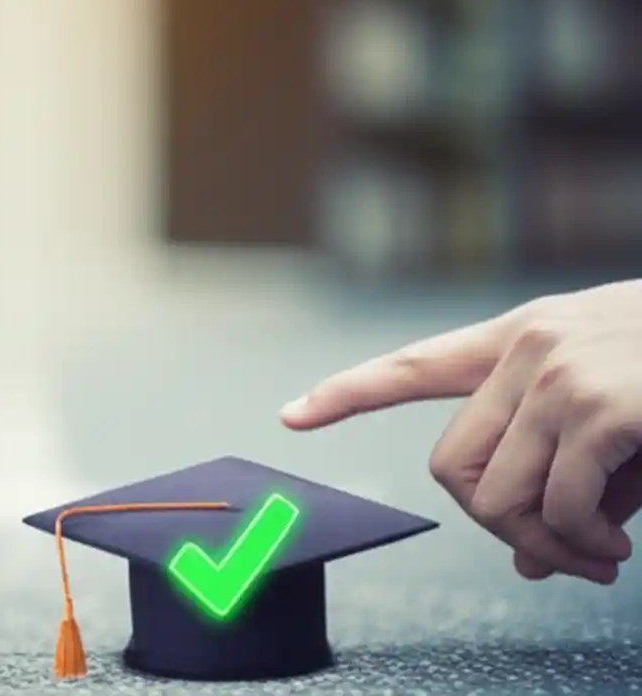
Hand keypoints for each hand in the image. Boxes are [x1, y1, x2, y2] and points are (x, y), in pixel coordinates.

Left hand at [280, 281, 641, 583]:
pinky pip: (553, 510)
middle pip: (448, 467)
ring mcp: (560, 374)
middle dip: (491, 526)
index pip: (413, 365)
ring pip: (494, 497)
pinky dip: (581, 548)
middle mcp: (528, 348)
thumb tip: (523, 561)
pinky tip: (617, 552)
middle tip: (554, 557)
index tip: (290, 416)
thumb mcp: (621, 419)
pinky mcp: (601, 409)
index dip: (346, 393)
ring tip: (600, 558)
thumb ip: (563, 476)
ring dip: (544, 547)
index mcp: (523, 338)